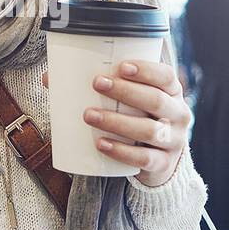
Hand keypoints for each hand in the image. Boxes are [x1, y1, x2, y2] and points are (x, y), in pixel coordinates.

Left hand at [42, 59, 191, 186]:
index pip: (166, 76)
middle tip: (97, 83)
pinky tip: (101, 144)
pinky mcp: (163, 163)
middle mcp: (177, 115)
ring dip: (118, 121)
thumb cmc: (138, 119)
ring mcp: (173, 141)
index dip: (147, 70)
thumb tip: (50, 77)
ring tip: (89, 115)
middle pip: (156, 100)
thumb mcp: (130, 102)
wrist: (158, 160)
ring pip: (149, 130)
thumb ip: (101, 87)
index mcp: (172, 92)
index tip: (121, 66)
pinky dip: (122, 151)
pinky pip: (144, 158)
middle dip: (126, 91)